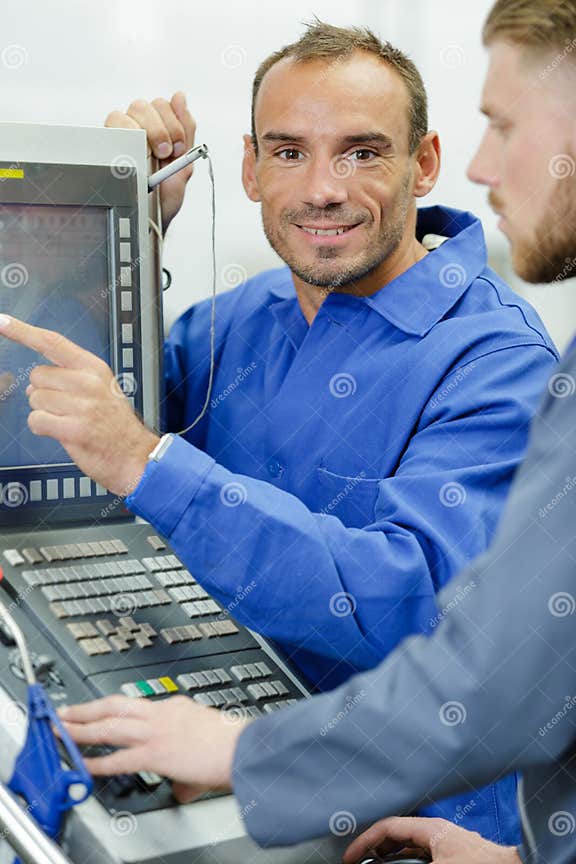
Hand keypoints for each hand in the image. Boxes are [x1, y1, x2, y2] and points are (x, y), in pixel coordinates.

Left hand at [0, 315, 158, 495]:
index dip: (23, 331)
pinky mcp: (74, 429)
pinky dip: (42, 428)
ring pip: (35, 399)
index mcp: (94, 368)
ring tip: (68, 421)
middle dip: (43, 392)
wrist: (135, 456)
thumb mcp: (101, 389)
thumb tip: (34, 383)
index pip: (52, 342)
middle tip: (66, 407)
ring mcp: (82, 406)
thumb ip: (69, 378)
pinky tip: (62, 432)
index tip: (3, 322)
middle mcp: (88, 383)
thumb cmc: (115, 425)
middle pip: (37, 376)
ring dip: (44, 412)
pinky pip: (36, 420)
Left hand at [58, 694, 248, 800]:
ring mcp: (157, 731)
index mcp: (177, 707)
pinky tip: (85, 765)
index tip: (104, 712)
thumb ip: (190, 764)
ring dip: (82, 728)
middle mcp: (163, 713)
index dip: (117, 710)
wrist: (244, 746)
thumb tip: (185, 784)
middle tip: (67, 710)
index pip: (139, 706)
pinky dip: (99, 763)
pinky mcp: (156, 753)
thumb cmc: (233, 743)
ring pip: (110, 725)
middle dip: (88, 708)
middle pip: (115, 705)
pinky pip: (119, 758)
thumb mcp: (208, 743)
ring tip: (63, 729)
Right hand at [105, 93, 195, 232]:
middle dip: (160, 128)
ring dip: (145, 131)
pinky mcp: (106, 143)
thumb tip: (180, 95)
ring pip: (129, 111)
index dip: (173, 122)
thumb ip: (186, 129)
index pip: (162, 105)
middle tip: (166, 153)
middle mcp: (138, 129)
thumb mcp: (183, 165)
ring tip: (151, 154)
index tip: (178, 148)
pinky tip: (134, 150)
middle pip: (144, 105)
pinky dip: (125, 132)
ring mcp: (121, 135)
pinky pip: (111, 123)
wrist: (149, 221)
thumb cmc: (164, 196)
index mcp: (158, 130)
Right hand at [343, 816, 520, 863]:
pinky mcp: (457, 856)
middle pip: (397, 836)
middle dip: (376, 849)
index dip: (363, 841)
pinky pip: (424, 855)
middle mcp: (438, 830)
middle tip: (359, 863)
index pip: (387, 827)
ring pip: (410, 847)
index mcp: (430, 827)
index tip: (349, 858)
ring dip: (392, 858)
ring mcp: (448, 843)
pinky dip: (409, 862)